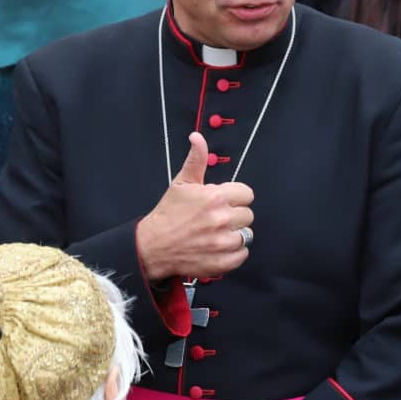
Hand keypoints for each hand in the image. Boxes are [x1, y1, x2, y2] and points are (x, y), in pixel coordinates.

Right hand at [135, 133, 252, 282]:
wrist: (152, 246)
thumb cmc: (168, 214)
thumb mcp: (181, 183)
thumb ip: (196, 159)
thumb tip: (197, 137)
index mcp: (215, 197)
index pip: (246, 194)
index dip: (235, 197)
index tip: (223, 202)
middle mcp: (222, 219)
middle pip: (248, 215)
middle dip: (234, 215)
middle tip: (216, 218)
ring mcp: (223, 243)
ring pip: (246, 235)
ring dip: (234, 234)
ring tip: (217, 233)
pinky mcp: (222, 262)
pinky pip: (242, 255)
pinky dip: (234, 253)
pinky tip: (218, 247)